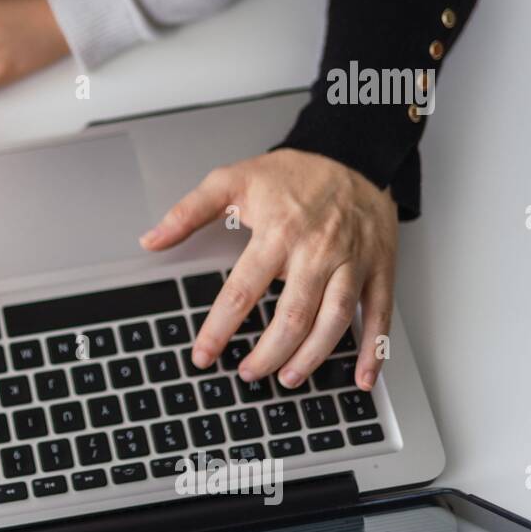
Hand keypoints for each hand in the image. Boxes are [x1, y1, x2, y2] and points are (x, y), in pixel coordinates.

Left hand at [141, 149, 396, 391]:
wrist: (353, 153)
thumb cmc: (292, 173)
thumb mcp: (232, 180)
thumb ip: (188, 212)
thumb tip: (151, 239)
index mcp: (278, 233)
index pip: (242, 291)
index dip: (219, 329)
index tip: (203, 355)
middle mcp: (317, 252)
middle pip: (292, 316)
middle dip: (267, 353)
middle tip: (248, 373)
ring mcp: (352, 263)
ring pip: (334, 321)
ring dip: (311, 357)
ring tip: (287, 378)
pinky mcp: (380, 269)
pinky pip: (379, 315)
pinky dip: (374, 351)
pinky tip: (361, 377)